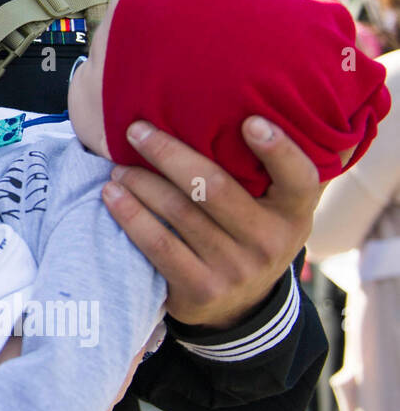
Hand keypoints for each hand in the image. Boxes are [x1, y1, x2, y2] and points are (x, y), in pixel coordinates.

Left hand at [101, 116, 320, 330]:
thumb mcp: (271, 207)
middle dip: (169, 153)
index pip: (299, 178)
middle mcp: (270, 241)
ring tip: (118, 166)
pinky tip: (111, 196)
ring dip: (141, 182)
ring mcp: (235, 267)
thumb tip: (213, 104)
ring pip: (179, 212)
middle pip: (215, 188)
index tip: (250, 121)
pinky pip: (157, 244)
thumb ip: (258, 170)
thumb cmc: (247, 232)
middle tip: (136, 131)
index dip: (278, 150)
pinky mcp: (201, 288)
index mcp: (294, 213)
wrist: (239, 306)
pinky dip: (130, 215)